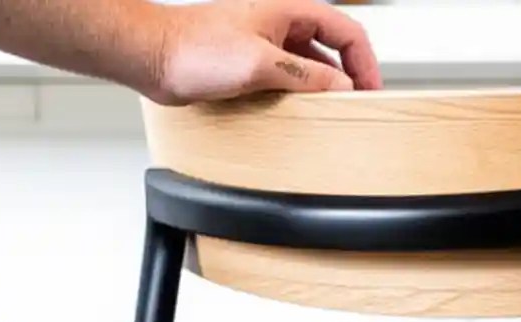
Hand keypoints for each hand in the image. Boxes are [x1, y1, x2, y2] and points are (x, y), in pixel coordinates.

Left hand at [150, 0, 381, 104]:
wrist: (150, 56)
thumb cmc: (191, 48)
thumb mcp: (260, 63)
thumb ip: (306, 74)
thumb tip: (340, 86)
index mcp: (288, 10)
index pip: (347, 31)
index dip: (365, 62)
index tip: (370, 90)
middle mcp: (280, 24)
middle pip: (332, 48)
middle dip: (348, 76)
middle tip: (357, 105)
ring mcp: (265, 44)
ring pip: (311, 65)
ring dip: (322, 88)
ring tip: (330, 112)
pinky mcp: (251, 63)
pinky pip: (288, 78)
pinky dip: (299, 95)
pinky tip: (298, 113)